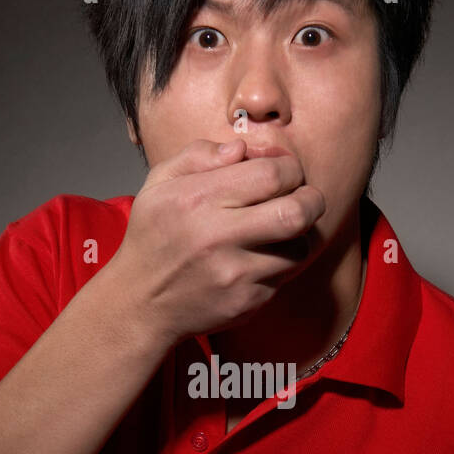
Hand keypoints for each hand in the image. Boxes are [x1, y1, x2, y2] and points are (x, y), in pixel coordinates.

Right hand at [111, 137, 326, 347]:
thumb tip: (241, 150)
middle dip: (311, 199)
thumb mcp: (159, 184)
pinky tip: (260, 257)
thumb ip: (198, 155)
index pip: (271, 175)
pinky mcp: (246, 303)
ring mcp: (234, 275)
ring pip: (300, 248)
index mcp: (198, 199)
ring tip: (280, 229)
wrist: (141, 303)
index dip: (290, 168)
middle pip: (297, 212)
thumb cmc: (153, 237)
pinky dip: (280, 263)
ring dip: (298, 235)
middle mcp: (218, 237)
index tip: (284, 172)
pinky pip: (284, 277)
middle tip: (304, 197)